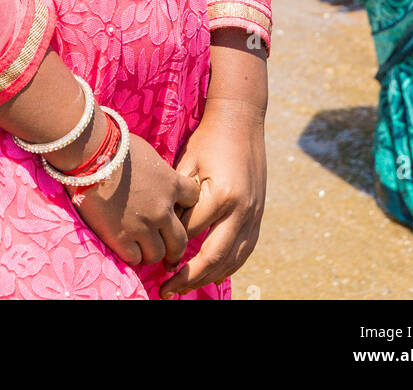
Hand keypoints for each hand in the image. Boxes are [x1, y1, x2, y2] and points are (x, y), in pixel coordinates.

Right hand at [71, 132, 199, 268]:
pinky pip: (134, 258)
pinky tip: (124, 247)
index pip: (193, 200)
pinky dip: (131, 256)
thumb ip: (160, 175)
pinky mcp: (121, 238)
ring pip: (157, 255)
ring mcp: (142, 226)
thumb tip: (158, 182)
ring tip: (141, 247)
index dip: (184, 205)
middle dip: (174, 247)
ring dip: (150, 252)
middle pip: (180, 241)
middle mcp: (162, 209)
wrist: (91, 153)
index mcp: (171, 184)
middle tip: (166, 250)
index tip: (174, 209)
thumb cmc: (117, 145)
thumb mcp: (149, 155)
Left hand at [159, 98, 266, 297]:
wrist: (242, 120)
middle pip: (213, 257)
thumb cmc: (209, 139)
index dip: (171, 245)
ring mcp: (254, 215)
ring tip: (185, 287)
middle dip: (189, 278)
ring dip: (209, 278)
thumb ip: (178, 197)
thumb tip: (164, 228)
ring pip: (232, 260)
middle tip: (167, 290)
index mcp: (221, 194)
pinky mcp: (259, 216)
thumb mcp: (188, 162)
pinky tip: (212, 274)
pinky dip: (228, 266)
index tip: (153, 256)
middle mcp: (241, 210)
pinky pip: (244, 251)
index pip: (191, 232)